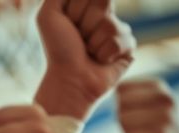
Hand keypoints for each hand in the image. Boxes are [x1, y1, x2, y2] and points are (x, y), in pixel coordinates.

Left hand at [34, 0, 134, 118]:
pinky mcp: (129, 48)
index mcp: (89, 6)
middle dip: (83, 21)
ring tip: (87, 51)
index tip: (71, 22)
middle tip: (77, 37)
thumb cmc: (57, 49)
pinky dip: (105, 52)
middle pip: (103, 3)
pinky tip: (100, 61)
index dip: (78, 8)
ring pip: (110, 24)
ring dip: (93, 40)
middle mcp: (106, 16)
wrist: (69, 80)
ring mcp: (119, 31)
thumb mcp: (49, 14)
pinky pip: (121, 40)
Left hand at [117, 79, 178, 132]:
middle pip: (120, 107)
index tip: (138, 114)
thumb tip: (108, 84)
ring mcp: (167, 118)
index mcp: (159, 86)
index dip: (122, 106)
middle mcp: (167, 98)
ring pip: (123, 122)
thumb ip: (127, 93)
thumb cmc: (151, 130)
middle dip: (124, 122)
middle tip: (143, 129)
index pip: (120, 90)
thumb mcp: (144, 104)